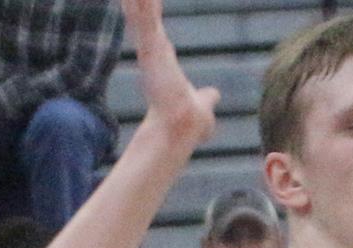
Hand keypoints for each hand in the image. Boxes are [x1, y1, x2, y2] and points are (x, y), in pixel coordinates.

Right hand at [123, 0, 219, 145]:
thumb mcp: (202, 103)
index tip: (148, 1)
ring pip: (140, 17)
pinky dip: (139, 7)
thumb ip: (207, 97)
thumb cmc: (190, 122)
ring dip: (137, 2)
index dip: (151, 17)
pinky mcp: (152, 52)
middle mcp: (154, 56)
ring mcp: (151, 53)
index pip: (156, 34)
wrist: (182, 129)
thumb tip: (214, 95)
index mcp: (164, 64)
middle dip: (139, 4)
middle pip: (144, 21)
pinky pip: (145, 21)